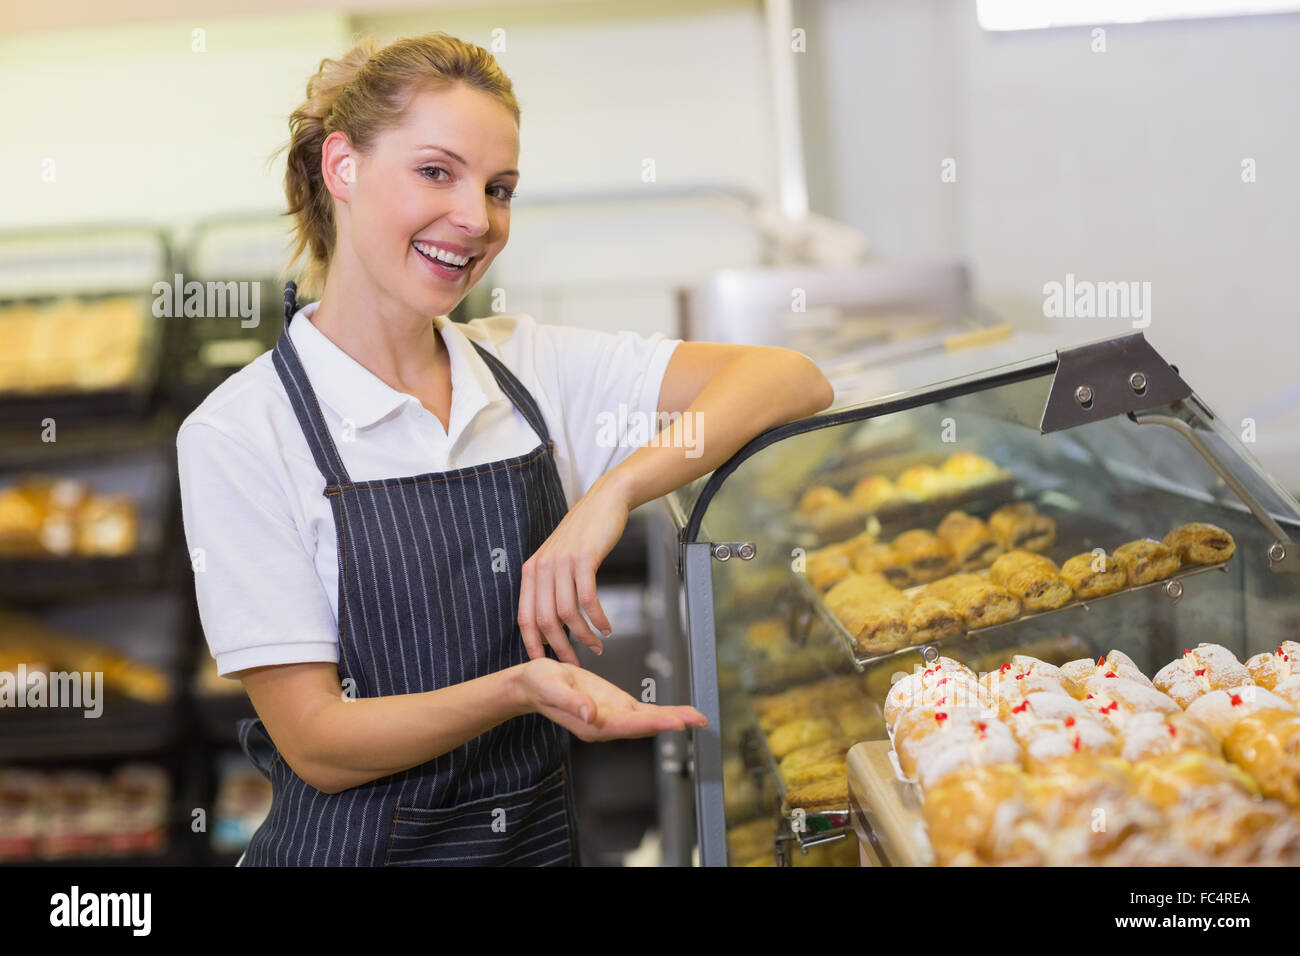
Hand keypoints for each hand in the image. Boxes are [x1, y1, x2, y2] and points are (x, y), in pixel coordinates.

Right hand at [514, 658, 706, 742]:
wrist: (533, 684)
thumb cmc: (540, 683)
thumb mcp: (552, 687)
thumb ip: (571, 702)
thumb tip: (590, 714)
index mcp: (592, 723)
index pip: (628, 724)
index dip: (654, 723)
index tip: (676, 722)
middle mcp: (606, 725)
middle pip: (644, 725)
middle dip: (673, 722)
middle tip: (699, 719)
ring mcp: (612, 717)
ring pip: (648, 720)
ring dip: (673, 719)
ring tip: (698, 717)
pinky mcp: (615, 707)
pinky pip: (642, 713)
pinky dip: (662, 713)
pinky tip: (678, 713)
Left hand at [518, 473, 628, 664]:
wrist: (604, 503)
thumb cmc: (583, 535)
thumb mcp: (557, 559)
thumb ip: (551, 586)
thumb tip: (553, 623)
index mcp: (531, 571)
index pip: (524, 617)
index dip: (532, 643)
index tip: (544, 661)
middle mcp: (542, 567)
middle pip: (545, 620)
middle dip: (561, 647)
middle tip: (576, 662)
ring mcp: (562, 563)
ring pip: (567, 612)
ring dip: (584, 635)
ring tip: (597, 646)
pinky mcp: (583, 559)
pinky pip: (588, 598)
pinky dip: (598, 618)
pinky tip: (606, 626)